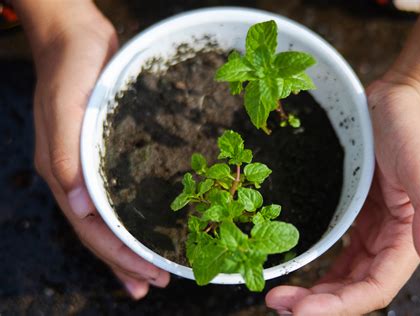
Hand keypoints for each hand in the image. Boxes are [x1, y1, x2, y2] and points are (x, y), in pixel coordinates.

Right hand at [29, 1, 169, 298]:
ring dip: (130, 246)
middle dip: (128, 261)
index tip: (149, 276)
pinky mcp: (107, 153)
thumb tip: (76, 205)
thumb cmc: (71, 71)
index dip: (119, 256)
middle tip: (157, 284)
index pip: (91, 229)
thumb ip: (66, 155)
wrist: (77, 39)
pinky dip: (133, 215)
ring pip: (110, 217)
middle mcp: (76, 177)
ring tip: (151, 271)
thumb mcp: (66, 108)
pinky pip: (120, 194)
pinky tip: (148, 222)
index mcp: (63, 174)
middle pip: (101, 231)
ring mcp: (90, 166)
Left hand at [266, 80, 419, 314]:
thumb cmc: (411, 129)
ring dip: (315, 292)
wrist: (396, 102)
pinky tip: (298, 272)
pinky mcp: (354, 216)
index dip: (340, 306)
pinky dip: (319, 268)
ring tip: (280, 297)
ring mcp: (370, 230)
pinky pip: (337, 252)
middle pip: (353, 287)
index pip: (374, 287)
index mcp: (408, 238)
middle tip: (278, 304)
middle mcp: (389, 241)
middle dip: (318, 303)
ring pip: (343, 275)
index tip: (301, 311)